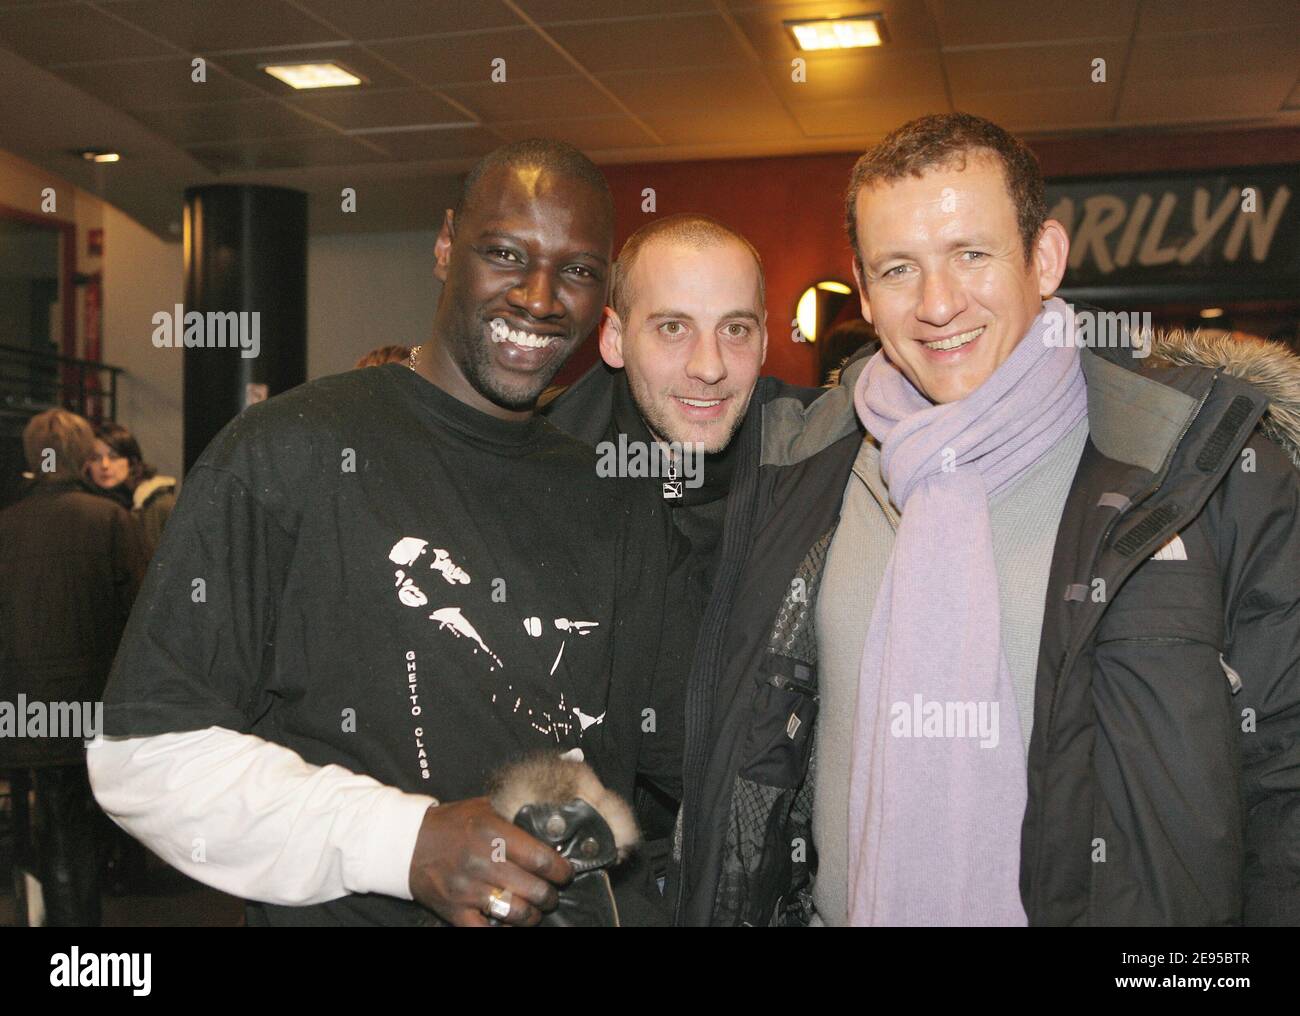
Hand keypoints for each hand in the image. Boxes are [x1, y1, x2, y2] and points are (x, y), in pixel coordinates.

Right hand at [408, 796, 572, 925]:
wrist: (406, 843)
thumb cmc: (452, 823)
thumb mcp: (484, 808)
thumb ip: (514, 817)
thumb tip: (550, 826)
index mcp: (493, 833)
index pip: (541, 859)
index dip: (561, 871)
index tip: (565, 873)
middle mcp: (482, 862)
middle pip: (535, 890)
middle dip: (550, 896)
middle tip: (551, 894)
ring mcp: (468, 889)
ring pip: (517, 913)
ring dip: (532, 916)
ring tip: (534, 910)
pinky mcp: (454, 910)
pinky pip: (486, 931)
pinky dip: (502, 929)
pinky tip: (509, 923)